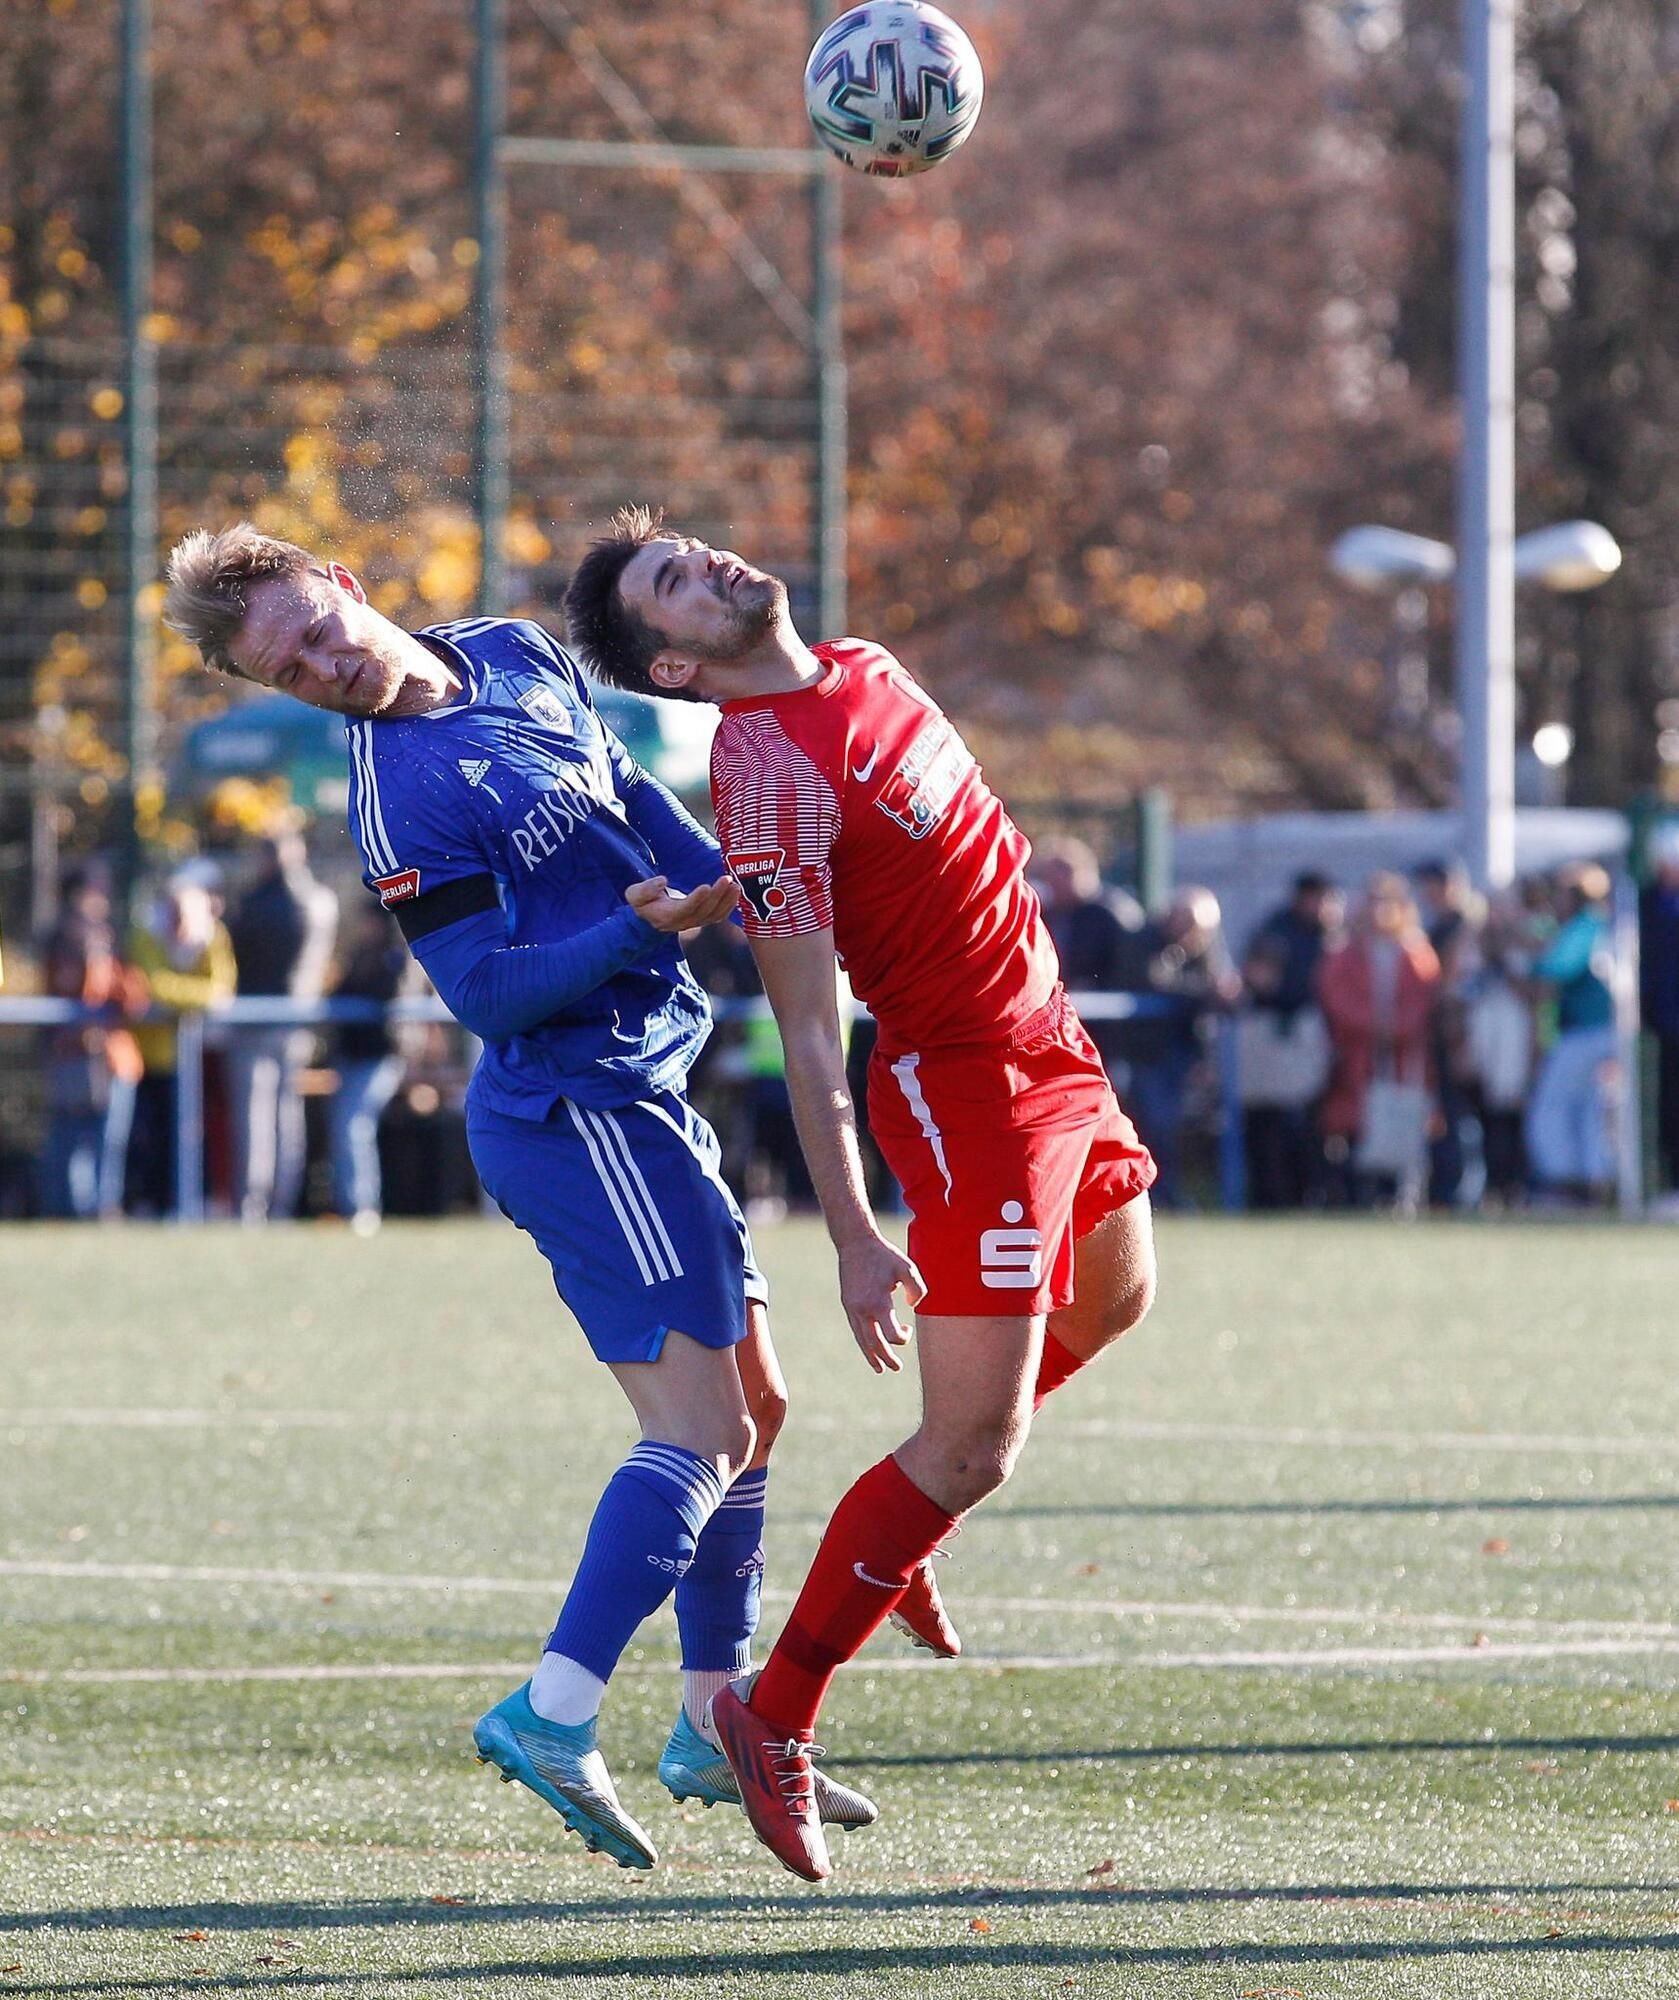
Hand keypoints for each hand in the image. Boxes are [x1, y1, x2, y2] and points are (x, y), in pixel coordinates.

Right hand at [625, 874, 740, 933]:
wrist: (649, 917)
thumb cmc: (643, 904)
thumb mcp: (634, 895)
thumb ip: (645, 889)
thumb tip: (662, 881)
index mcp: (667, 916)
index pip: (685, 909)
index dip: (696, 899)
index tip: (706, 886)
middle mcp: (683, 922)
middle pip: (704, 911)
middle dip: (717, 896)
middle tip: (726, 879)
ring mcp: (695, 922)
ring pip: (714, 915)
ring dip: (727, 901)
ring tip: (734, 885)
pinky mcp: (702, 920)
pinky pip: (719, 916)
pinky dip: (729, 905)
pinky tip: (735, 892)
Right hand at [836, 1234, 925, 1373]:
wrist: (855, 1243)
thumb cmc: (884, 1255)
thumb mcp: (907, 1267)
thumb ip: (917, 1289)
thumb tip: (914, 1306)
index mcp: (878, 1303)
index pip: (891, 1334)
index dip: (903, 1338)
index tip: (908, 1328)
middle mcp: (863, 1309)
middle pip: (874, 1343)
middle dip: (886, 1358)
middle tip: (896, 1368)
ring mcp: (853, 1308)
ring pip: (862, 1339)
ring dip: (872, 1355)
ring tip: (879, 1369)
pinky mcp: (848, 1304)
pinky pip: (855, 1329)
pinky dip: (863, 1342)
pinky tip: (868, 1348)